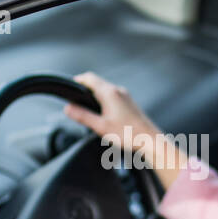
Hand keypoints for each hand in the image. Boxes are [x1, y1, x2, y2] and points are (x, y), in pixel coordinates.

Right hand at [64, 72, 186, 189]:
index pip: (89, 78)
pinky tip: (102, 111)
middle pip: (97, 82)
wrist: (150, 140)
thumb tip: (68, 108)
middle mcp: (118, 90)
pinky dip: (103, 98)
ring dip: (94, 93)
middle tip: (74, 97)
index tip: (69, 87)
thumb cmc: (128, 134)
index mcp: (109, 93)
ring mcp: (125, 96)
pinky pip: (112, 95)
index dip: (77, 80)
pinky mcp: (129, 102)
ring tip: (86, 105)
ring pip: (105, 88)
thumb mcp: (100, 127)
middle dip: (84, 88)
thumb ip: (83, 116)